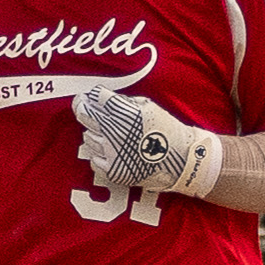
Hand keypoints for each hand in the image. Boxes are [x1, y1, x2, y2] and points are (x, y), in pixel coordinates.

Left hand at [72, 86, 219, 199]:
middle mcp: (115, 130)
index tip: (90, 96)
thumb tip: (103, 98)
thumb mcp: (149, 106)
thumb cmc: (167, 131)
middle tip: (84, 107)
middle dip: (82, 108)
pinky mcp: (112, 170)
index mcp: (125, 112)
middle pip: (84, 114)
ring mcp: (111, 152)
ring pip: (87, 137)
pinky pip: (93, 159)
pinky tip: (111, 151)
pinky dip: (99, 154)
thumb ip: (124, 101)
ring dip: (94, 133)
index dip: (91, 95)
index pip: (96, 97)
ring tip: (108, 134)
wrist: (181, 161)